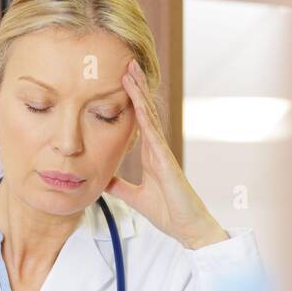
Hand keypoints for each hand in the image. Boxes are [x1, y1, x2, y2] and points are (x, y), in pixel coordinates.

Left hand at [105, 58, 228, 248]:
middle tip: (125, 62)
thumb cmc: (169, 213)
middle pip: (145, 111)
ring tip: (130, 70)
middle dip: (136, 86)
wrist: (188, 228)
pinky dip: (146, 117)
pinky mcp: (167, 162)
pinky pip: (154, 135)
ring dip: (140, 93)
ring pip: (150, 116)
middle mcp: (158, 149)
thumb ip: (120, 187)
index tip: (120, 80)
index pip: (138, 121)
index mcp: (150, 155)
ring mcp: (163, 153)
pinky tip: (138, 101)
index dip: (130, 100)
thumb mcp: (135, 198)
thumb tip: (103, 179)